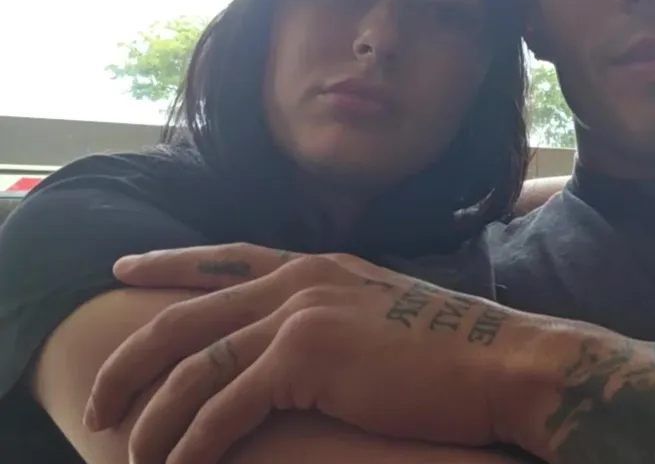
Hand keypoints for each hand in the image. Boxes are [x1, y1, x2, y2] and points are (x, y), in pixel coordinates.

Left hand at [84, 245, 550, 463]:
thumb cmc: (457, 353)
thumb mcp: (383, 315)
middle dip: (131, 360)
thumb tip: (302, 349)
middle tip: (98, 400)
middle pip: (186, 314)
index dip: (167, 264)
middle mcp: (302, 279)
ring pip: (194, 368)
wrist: (505, 362)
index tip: (122, 268)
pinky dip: (190, 445)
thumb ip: (336, 315)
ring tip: (132, 454)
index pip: (225, 261)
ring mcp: (302, 313)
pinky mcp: (306, 358)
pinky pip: (222, 409)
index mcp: (320, 266)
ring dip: (155, 420)